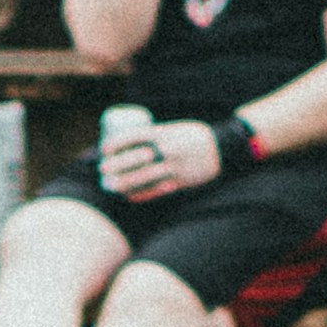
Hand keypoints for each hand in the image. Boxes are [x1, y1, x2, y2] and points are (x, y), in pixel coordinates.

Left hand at [99, 115, 218, 196]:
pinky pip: (158, 190)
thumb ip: (157, 136)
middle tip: (102, 169)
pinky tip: (129, 196)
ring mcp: (175, 167)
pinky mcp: (181, 182)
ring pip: (145, 177)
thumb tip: (131, 144)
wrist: (224, 148)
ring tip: (110, 186)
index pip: (136, 136)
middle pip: (138, 158)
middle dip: (117, 165)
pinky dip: (142, 194)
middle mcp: (169, 150)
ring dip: (125, 183)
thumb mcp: (175, 129)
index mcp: (166, 133)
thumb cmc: (194, 137)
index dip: (118, 142)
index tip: (104, 149)